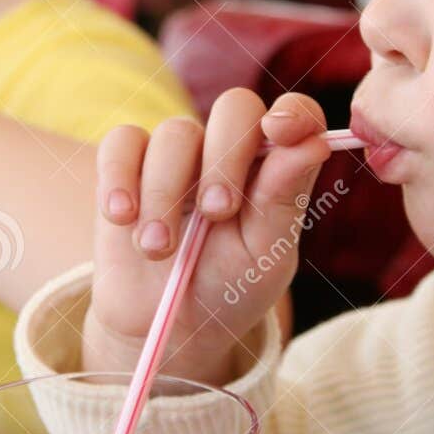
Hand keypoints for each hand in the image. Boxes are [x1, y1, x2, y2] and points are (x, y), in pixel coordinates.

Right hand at [84, 89, 331, 385]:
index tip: (280, 131)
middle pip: (234, 108)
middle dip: (225, 159)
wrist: (168, 325)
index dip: (294, 113)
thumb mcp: (264, 255)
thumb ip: (285, 197)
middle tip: (217, 213)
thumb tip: (314, 144)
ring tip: (158, 249)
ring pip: (175, 133)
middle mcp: (228, 151)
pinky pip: (121, 144)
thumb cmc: (228, 288)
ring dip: (166, 193)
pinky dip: (119, 177)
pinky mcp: (128, 164)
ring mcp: (177, 155)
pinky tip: (122, 216)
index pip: (295, 117)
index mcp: (274, 168)